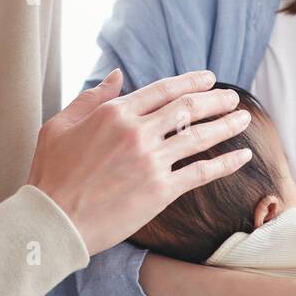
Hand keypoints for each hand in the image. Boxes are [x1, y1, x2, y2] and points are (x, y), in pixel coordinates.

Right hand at [27, 68, 252, 255]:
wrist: (53, 220)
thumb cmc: (51, 174)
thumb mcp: (60, 125)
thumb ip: (91, 97)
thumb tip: (117, 75)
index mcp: (115, 113)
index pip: (163, 90)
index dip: (190, 81)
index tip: (208, 79)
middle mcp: (137, 132)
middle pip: (187, 108)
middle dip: (215, 100)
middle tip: (233, 97)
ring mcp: (151, 161)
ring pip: (199, 136)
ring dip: (226, 125)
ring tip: (243, 118)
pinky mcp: (160, 190)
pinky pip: (201, 172)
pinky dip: (225, 163)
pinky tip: (242, 156)